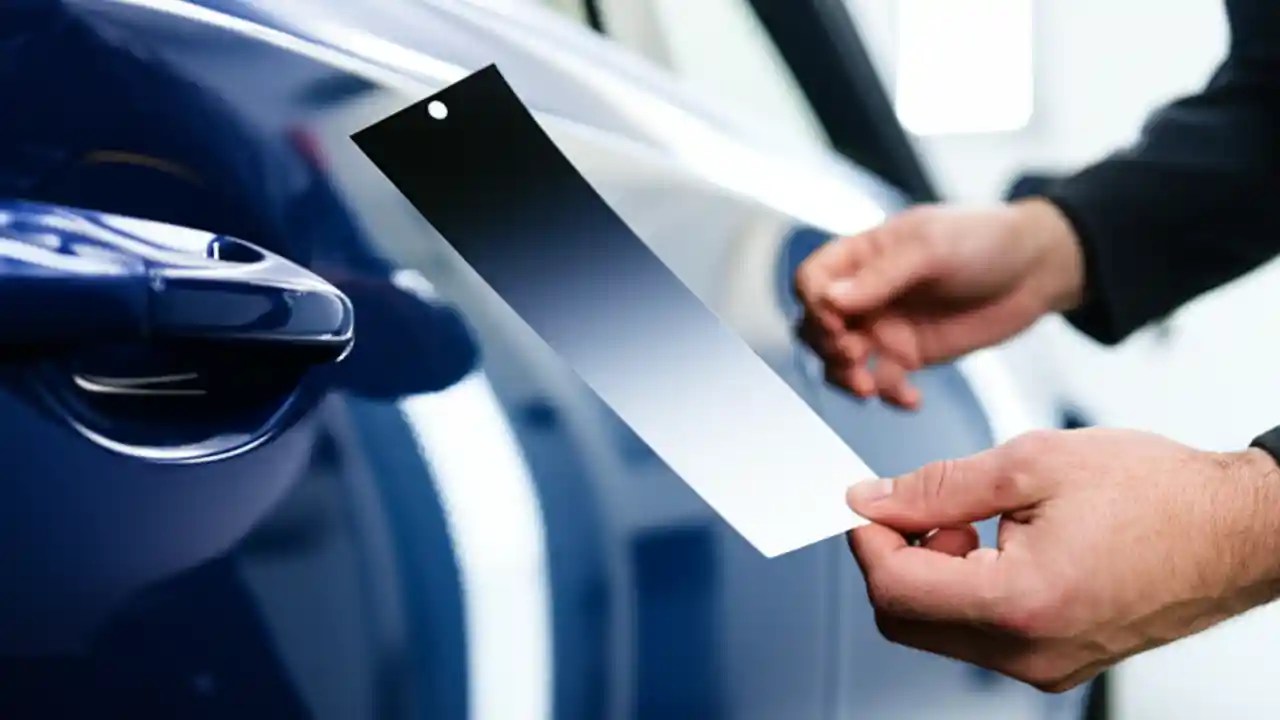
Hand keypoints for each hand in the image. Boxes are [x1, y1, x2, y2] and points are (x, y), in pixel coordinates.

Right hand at [795, 200, 1084, 407]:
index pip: (812, 279)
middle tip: (855, 355)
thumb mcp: (931, 247)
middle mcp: (865, 294)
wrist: (1035, 269)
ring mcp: (885, 326)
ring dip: (847, 378)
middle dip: (827, 346)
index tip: (835, 321)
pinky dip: (888, 395)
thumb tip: (830, 299)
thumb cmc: (983, 239)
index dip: (813, 302)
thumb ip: (881, 275)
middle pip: (816, 326)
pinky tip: (910, 398)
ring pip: (840, 361)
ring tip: (871, 386)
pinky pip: (881, 382)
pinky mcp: (908, 355)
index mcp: (862, 256)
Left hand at [845, 428, 1279, 690]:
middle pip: (904, 621)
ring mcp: (1045, 666)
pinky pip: (979, 635)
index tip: (870, 504)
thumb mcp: (1032, 463)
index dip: (867, 539)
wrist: (1235, 529)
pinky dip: (967, 590)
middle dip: (896, 559)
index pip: (895, 590)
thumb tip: (872, 500)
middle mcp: (1030, 652)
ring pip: (938, 630)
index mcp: (1022, 603)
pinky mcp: (1057, 663)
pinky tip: (1000, 547)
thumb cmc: (1157, 494)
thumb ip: (938, 486)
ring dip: (932, 573)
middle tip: (928, 510)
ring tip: (978, 523)